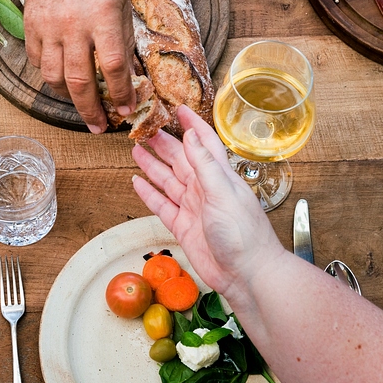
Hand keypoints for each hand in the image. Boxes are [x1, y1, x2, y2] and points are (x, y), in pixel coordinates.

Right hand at [23, 0, 134, 132]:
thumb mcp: (123, 2)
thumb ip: (123, 39)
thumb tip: (127, 77)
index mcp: (104, 16)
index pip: (113, 67)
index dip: (122, 93)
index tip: (127, 110)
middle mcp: (74, 23)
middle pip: (80, 80)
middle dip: (91, 110)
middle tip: (99, 127)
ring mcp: (48, 25)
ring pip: (55, 77)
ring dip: (69, 97)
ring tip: (82, 104)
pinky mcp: (31, 25)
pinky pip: (40, 62)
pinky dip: (52, 75)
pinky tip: (63, 76)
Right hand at [131, 105, 283, 295]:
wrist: (247, 274)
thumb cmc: (244, 235)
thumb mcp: (223, 193)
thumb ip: (205, 165)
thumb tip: (192, 135)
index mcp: (219, 176)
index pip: (204, 143)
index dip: (192, 125)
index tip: (179, 108)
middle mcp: (205, 189)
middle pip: (180, 159)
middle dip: (164, 143)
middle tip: (145, 128)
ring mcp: (193, 208)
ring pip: (168, 180)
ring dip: (153, 165)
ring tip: (136, 150)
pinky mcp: (184, 227)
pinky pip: (162, 205)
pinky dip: (149, 194)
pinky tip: (137, 183)